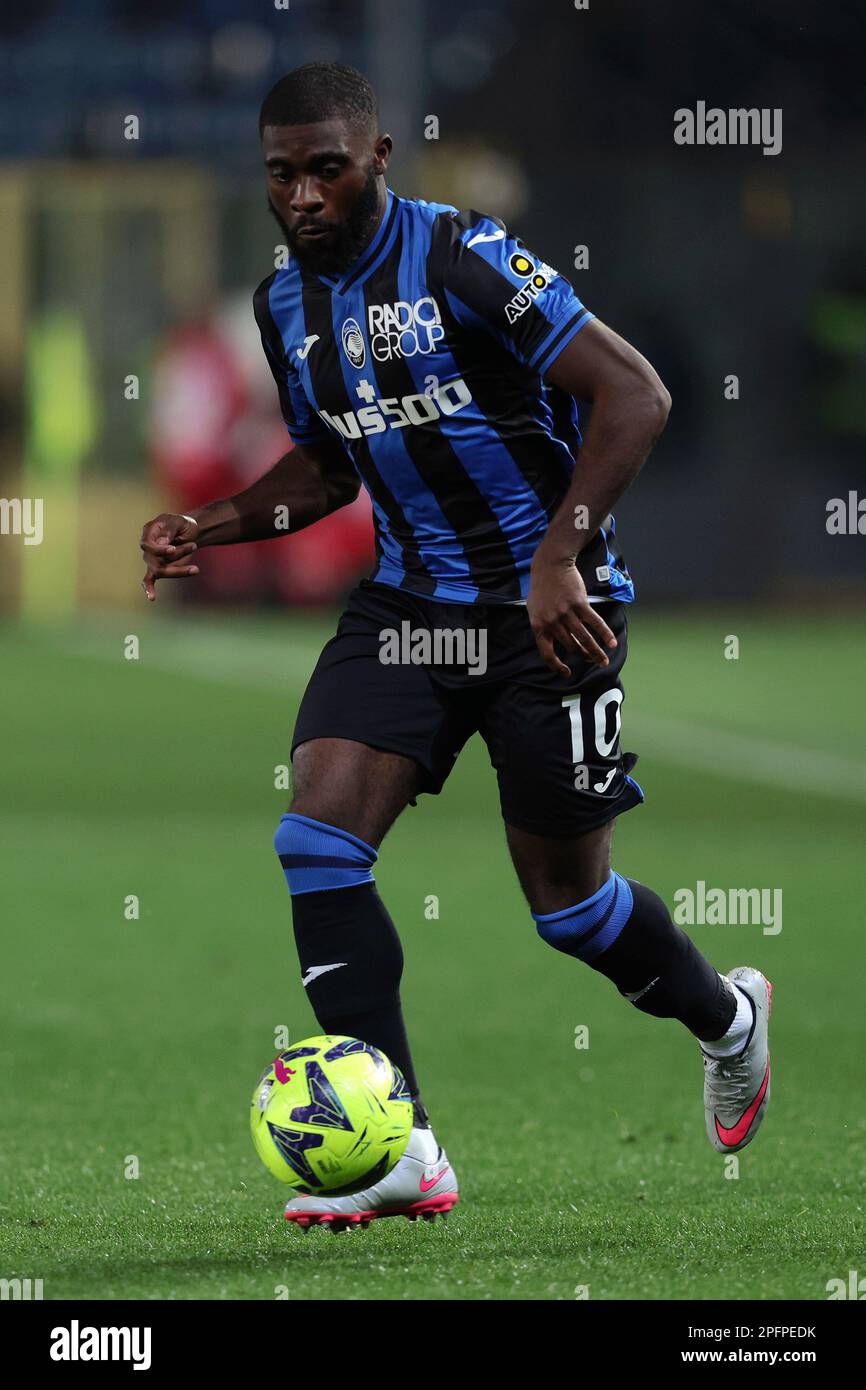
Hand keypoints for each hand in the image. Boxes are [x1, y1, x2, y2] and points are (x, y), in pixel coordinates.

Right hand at [140, 513, 199, 601]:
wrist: (189, 531)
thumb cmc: (182, 524)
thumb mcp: (178, 522)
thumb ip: (169, 531)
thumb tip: (160, 544)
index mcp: (149, 532)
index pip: (148, 545)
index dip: (159, 550)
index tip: (173, 549)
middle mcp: (148, 547)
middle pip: (155, 561)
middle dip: (176, 557)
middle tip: (194, 545)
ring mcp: (152, 559)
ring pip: (161, 571)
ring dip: (180, 570)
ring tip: (196, 568)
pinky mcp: (158, 569)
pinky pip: (149, 580)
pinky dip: (149, 588)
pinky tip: (152, 598)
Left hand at [527, 554, 617, 674]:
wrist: (551, 565)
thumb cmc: (542, 588)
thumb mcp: (534, 610)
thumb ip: (543, 627)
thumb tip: (553, 644)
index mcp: (539, 626)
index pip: (547, 653)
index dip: (557, 667)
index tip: (567, 673)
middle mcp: (552, 622)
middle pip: (571, 646)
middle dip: (583, 656)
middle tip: (593, 662)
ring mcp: (566, 613)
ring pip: (583, 638)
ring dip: (595, 652)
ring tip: (603, 661)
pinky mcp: (579, 604)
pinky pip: (594, 622)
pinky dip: (605, 634)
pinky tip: (612, 643)